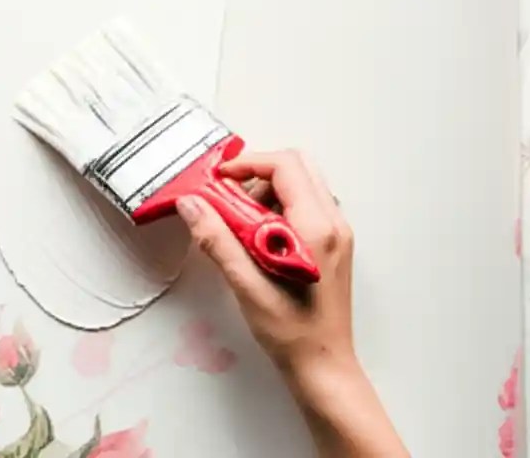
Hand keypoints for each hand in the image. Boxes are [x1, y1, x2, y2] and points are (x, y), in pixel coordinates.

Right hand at [178, 152, 405, 457]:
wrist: (323, 365)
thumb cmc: (292, 332)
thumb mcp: (246, 285)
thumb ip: (217, 239)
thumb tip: (192, 205)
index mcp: (316, 228)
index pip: (285, 166)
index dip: (248, 163)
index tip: (219, 180)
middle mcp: (334, 223)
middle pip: (297, 167)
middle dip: (257, 173)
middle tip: (228, 197)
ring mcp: (337, 233)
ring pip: (302, 185)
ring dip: (267, 192)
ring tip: (240, 225)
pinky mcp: (332, 244)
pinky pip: (306, 207)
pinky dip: (278, 209)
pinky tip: (257, 238)